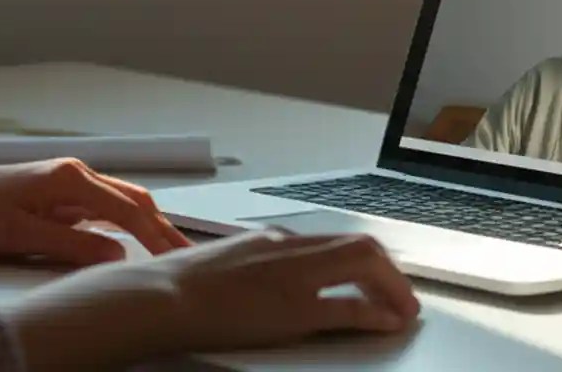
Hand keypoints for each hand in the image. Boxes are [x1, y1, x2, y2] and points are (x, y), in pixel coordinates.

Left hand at [0, 157, 190, 264]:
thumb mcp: (21, 236)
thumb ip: (73, 245)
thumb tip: (119, 255)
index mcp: (71, 179)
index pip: (127, 209)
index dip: (154, 235)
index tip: (173, 257)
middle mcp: (77, 174)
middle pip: (134, 199)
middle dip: (162, 227)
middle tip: (186, 254)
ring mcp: (72, 182)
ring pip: (123, 201)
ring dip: (148, 224)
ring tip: (170, 249)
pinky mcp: (64, 193)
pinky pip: (106, 207)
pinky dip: (128, 223)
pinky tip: (136, 239)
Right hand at [8, 229, 421, 370]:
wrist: (159, 298)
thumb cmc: (181, 288)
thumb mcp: (228, 263)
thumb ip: (259, 264)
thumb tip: (277, 279)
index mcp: (272, 239)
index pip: (335, 238)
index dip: (367, 257)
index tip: (379, 275)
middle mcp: (288, 248)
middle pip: (359, 244)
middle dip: (389, 270)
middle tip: (402, 293)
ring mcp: (292, 276)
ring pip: (363, 263)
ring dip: (391, 287)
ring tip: (402, 309)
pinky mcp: (291, 309)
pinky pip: (348, 307)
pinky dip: (375, 313)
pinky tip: (386, 323)